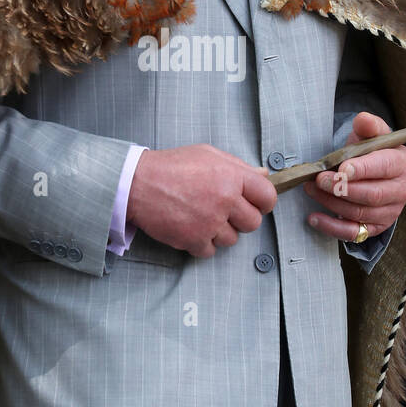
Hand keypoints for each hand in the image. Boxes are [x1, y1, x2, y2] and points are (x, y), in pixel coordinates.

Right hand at [127, 144, 276, 258]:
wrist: (137, 183)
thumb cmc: (170, 167)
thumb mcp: (207, 154)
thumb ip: (238, 166)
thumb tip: (263, 175)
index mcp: (232, 176)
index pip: (268, 196)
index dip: (264, 202)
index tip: (256, 205)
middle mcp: (225, 200)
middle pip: (253, 223)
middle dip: (241, 220)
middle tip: (224, 211)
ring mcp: (210, 222)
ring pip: (231, 240)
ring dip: (219, 232)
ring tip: (201, 217)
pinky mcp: (194, 240)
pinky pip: (210, 251)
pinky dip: (201, 244)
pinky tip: (191, 228)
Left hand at [303, 111, 405, 241]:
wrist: (374, 172)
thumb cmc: (372, 151)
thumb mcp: (371, 134)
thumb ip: (368, 125)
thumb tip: (362, 119)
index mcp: (403, 163)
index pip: (384, 167)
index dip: (363, 169)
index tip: (342, 168)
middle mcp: (401, 190)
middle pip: (372, 195)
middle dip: (342, 188)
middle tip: (320, 179)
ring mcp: (390, 212)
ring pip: (359, 213)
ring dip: (332, 203)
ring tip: (311, 188)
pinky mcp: (374, 228)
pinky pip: (352, 233)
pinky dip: (331, 227)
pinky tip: (313, 217)